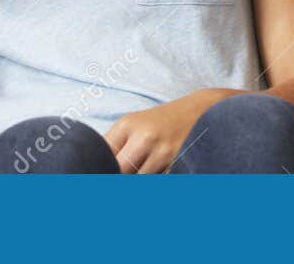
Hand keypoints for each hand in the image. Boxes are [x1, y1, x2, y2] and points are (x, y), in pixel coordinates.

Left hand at [105, 89, 230, 173]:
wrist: (201, 110)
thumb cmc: (161, 121)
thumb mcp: (133, 124)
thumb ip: (112, 146)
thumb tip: (92, 169)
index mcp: (127, 125)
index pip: (102, 156)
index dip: (98, 170)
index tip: (98, 176)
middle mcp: (144, 137)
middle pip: (119, 173)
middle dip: (117, 180)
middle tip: (119, 181)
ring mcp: (163, 152)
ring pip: (139, 182)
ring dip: (138, 183)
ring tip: (141, 176)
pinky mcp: (179, 164)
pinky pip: (159, 183)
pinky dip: (155, 183)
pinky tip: (157, 177)